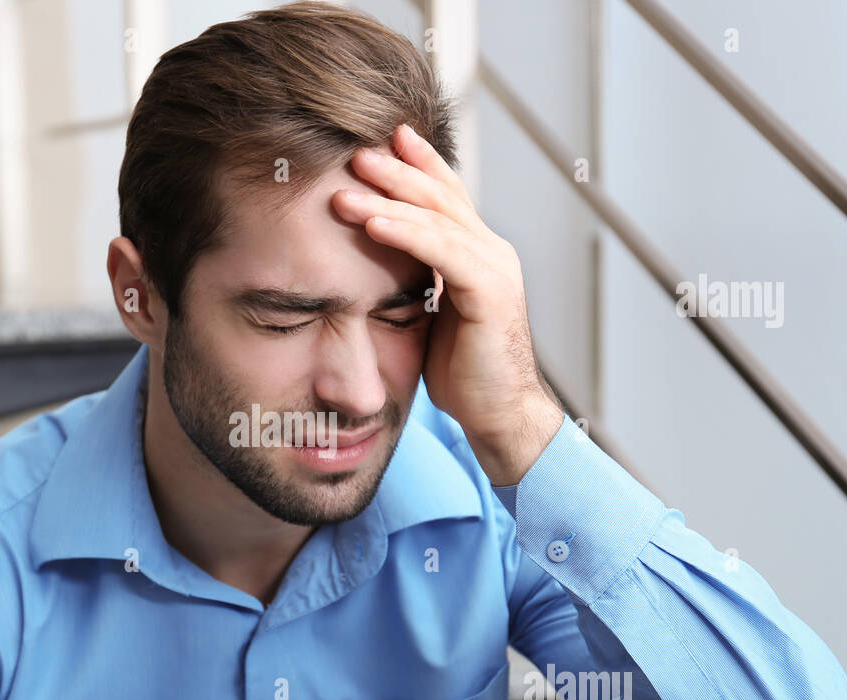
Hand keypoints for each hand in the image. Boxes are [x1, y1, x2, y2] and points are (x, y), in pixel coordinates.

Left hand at [331, 123, 564, 485]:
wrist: (499, 414)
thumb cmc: (464, 372)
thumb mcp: (434, 315)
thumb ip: (418, 282)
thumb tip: (378, 268)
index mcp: (478, 254)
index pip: (446, 197)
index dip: (417, 164)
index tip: (385, 138)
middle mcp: (492, 252)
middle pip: (440, 196)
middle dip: (397, 170)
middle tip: (355, 151)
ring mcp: (494, 268)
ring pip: (437, 218)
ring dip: (389, 198)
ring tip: (348, 184)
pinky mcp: (489, 292)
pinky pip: (441, 252)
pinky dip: (406, 234)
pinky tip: (373, 223)